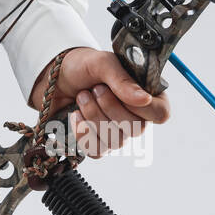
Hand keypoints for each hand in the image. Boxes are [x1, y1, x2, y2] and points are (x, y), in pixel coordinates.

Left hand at [30, 48, 171, 157]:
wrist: (53, 78)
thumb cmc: (82, 66)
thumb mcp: (102, 63)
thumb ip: (123, 80)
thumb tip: (144, 99)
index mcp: (146, 94)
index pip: (160, 114)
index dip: (144, 109)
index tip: (121, 93)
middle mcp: (136, 117)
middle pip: (136, 129)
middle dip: (109, 107)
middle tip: (95, 89)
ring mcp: (117, 133)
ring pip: (115, 142)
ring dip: (94, 117)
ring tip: (82, 97)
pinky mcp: (97, 144)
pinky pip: (97, 151)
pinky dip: (83, 132)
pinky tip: (76, 115)